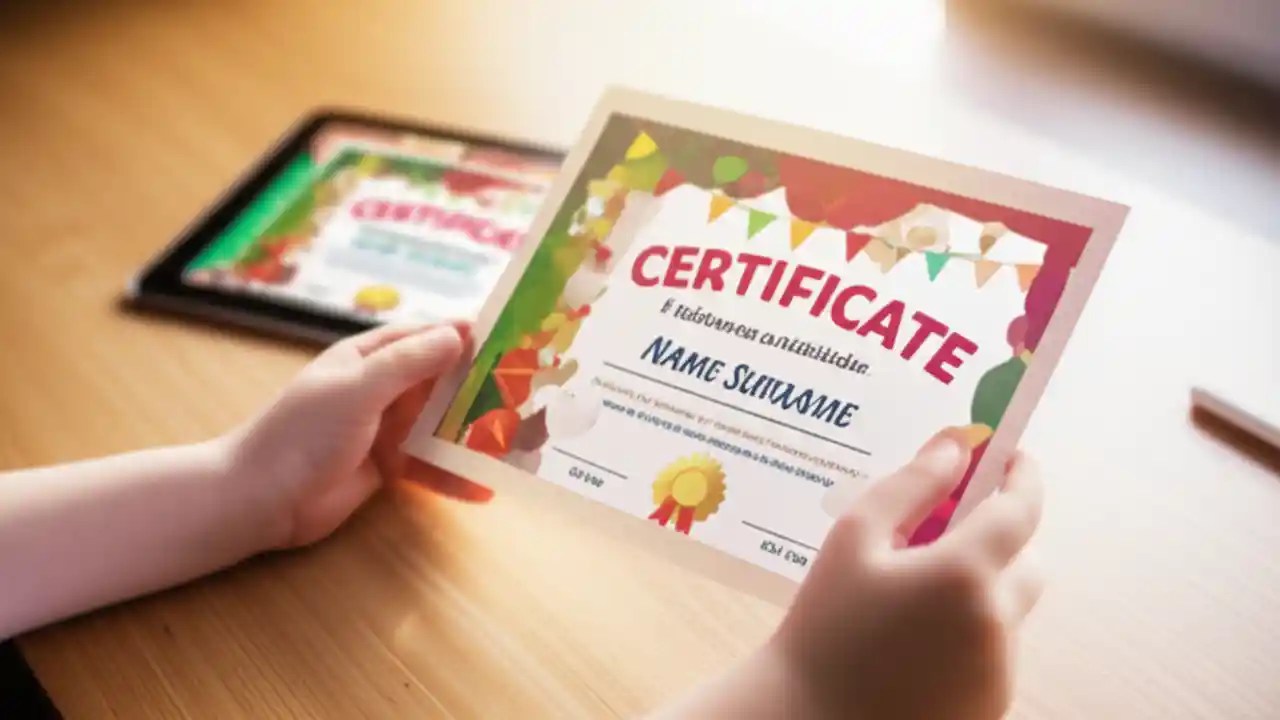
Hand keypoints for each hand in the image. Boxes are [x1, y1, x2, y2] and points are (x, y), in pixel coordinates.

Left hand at [228, 322, 493, 550]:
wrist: (260, 498)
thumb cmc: (303, 433)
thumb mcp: (358, 388)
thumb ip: (409, 363)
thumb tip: (459, 334)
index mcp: (368, 357)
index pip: (425, 336)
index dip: (465, 335)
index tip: (511, 337)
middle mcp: (381, 388)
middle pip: (441, 381)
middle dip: (480, 387)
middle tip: (529, 393)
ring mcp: (385, 428)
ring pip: (441, 424)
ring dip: (474, 433)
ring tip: (519, 441)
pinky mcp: (387, 467)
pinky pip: (430, 466)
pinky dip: (455, 475)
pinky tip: (485, 488)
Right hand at [774, 431, 1044, 719]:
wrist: (811, 717)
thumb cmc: (824, 624)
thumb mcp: (854, 539)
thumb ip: (911, 485)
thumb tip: (957, 446)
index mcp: (964, 574)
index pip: (1020, 510)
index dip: (1022, 476)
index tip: (1011, 456)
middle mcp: (996, 623)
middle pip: (1028, 562)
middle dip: (1001, 539)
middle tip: (946, 532)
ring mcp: (999, 670)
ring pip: (1010, 608)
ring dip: (982, 588)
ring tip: (915, 595)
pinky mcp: (992, 704)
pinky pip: (996, 650)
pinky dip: (972, 632)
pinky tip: (917, 640)